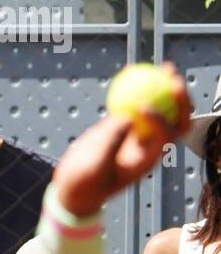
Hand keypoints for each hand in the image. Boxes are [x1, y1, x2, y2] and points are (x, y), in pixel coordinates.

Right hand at [51, 63, 191, 216]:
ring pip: (161, 107)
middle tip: (174, 80)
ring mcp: (139, 132)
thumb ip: (111, 144)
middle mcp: (151, 144)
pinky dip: (135, 86)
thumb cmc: (84, 183)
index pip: (167, 135)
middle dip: (182, 100)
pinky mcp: (124, 124)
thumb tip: (127, 119)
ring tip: (164, 66)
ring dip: (167, 87)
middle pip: (178, 120)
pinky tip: (130, 68)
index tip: (141, 106)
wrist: (73, 187)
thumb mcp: (95, 168)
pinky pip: (133, 102)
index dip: (161, 118)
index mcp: (149, 157)